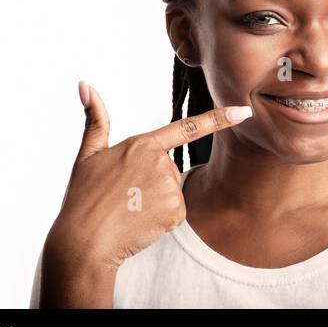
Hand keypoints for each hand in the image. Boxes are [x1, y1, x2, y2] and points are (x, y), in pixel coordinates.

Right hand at [38, 81, 251, 306]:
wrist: (84, 241)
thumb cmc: (83, 198)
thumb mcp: (87, 155)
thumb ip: (96, 119)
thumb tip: (84, 85)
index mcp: (142, 144)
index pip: (188, 128)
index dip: (219, 119)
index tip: (244, 111)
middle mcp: (161, 163)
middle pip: (170, 168)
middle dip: (152, 181)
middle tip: (124, 195)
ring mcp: (171, 187)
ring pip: (173, 190)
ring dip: (156, 199)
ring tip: (130, 208)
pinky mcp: (177, 210)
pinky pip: (176, 210)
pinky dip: (162, 217)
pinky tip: (141, 221)